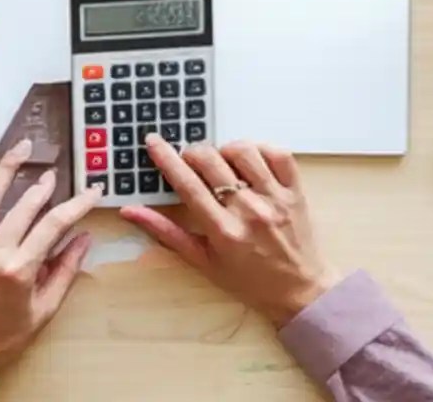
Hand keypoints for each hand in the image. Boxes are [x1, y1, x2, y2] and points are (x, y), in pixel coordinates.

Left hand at [0, 140, 102, 370]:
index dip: (77, 205)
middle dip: (41, 186)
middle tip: (54, 172)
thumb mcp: (43, 311)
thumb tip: (84, 240)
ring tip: (18, 150)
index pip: (54, 226)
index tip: (92, 192)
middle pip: (21, 208)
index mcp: (19, 271)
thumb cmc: (3, 338)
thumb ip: (64, 271)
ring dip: (2, 171)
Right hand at [120, 136, 342, 326]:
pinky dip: (260, 149)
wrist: (301, 292)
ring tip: (222, 163)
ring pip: (244, 151)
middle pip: (211, 160)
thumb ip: (167, 233)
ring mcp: (275, 199)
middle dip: (193, 152)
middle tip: (190, 162)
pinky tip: (250, 161)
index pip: (187, 184)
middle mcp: (249, 211)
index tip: (153, 140)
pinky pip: (278, 154)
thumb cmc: (249, 281)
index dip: (166, 158)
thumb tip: (131, 211)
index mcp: (224, 231)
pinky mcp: (295, 191)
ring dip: (225, 149)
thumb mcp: (202, 262)